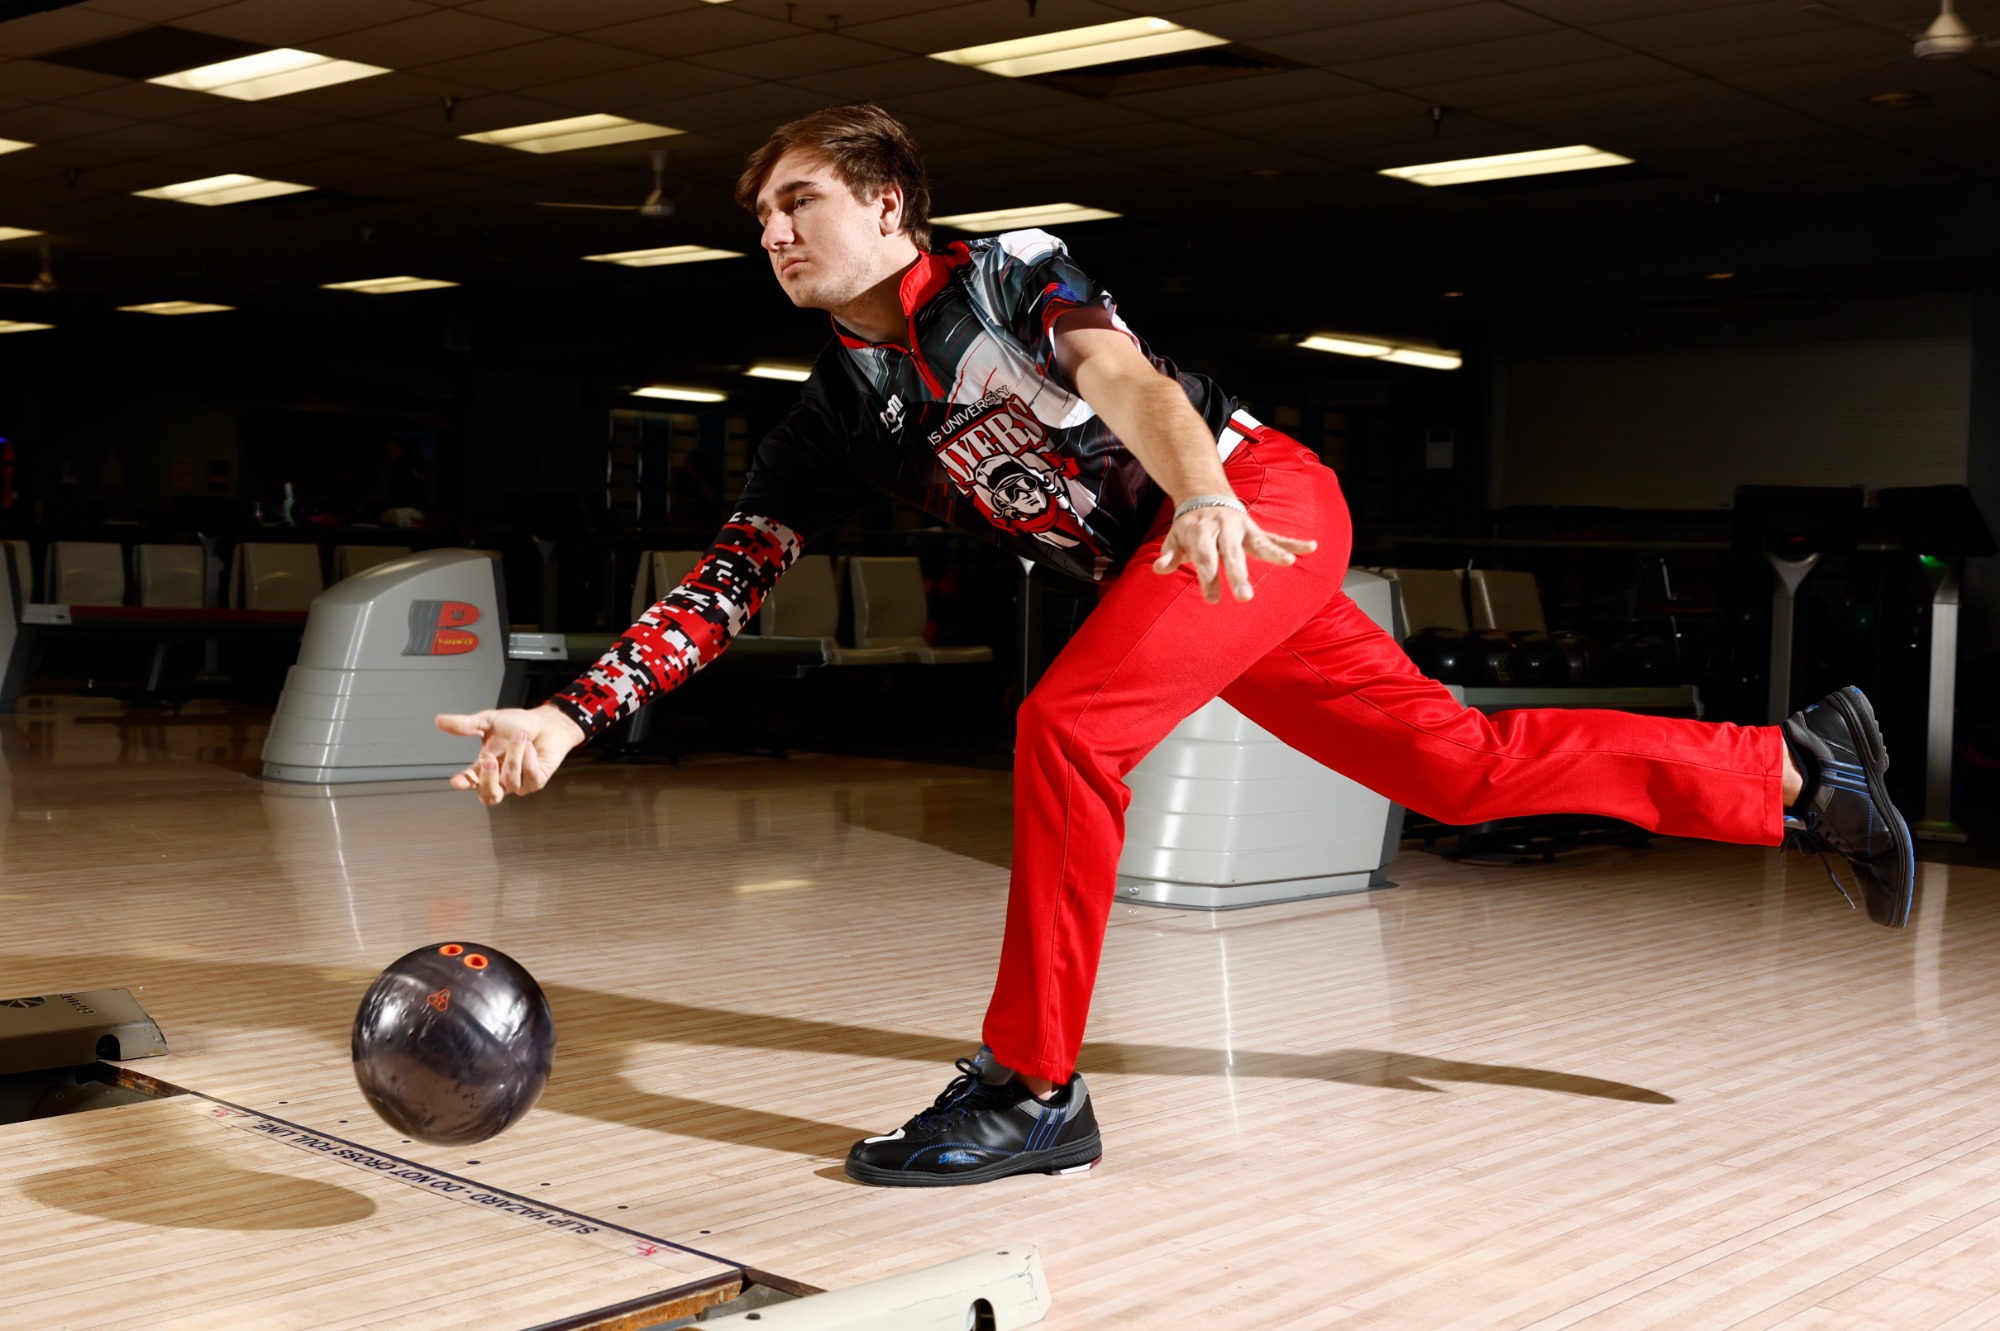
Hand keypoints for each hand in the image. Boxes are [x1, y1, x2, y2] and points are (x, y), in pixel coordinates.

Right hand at [435, 705, 586, 805]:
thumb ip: (466, 724)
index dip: (464, 783)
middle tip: (488, 761)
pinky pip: (531, 776)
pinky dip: (529, 758)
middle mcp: (501, 778)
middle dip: (488, 781)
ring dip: (515, 754)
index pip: (470, 780)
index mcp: (485, 767)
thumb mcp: (489, 721)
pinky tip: (530, 746)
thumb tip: (440, 721)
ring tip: (520, 736)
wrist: (547, 722)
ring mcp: (519, 782)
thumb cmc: (519, 724)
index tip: (456, 782)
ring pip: (512, 780)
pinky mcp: (537, 781)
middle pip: (489, 796)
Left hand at [1152, 503, 1316, 602]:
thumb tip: (1159, 568)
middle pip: (1231, 553)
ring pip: (1259, 542)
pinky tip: (1311, 547)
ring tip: (1288, 563)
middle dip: (1239, 574)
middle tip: (1246, 598)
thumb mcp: (1175, 538)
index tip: (1212, 599)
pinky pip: (1277, 537)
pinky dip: (1294, 543)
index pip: (1205, 557)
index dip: (1208, 577)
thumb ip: (1169, 554)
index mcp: (1201, 531)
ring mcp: (1243, 528)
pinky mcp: (1256, 531)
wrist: (1205, 496)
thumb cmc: (1189, 527)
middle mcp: (1224, 528)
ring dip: (1274, 552)